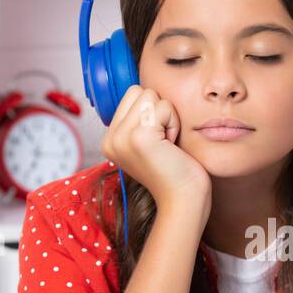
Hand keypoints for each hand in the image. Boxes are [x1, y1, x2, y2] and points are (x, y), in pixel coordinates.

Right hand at [101, 85, 210, 213]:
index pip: (131, 95)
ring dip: (167, 117)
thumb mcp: (150, 143)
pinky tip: (171, 146)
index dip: (152, 112)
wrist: (182, 200)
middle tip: (164, 141)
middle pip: (139, 91)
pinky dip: (174, 123)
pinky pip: (163, 107)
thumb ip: (141, 120)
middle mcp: (110, 139)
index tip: (158, 140)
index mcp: (111, 140)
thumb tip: (148, 93)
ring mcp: (121, 137)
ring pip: (150, 95)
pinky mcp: (139, 137)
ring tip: (167, 144)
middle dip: (159, 111)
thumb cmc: (175, 172)